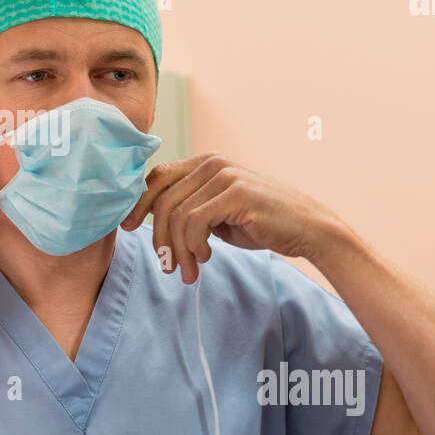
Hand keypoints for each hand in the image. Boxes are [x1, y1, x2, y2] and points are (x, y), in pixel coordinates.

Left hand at [120, 153, 335, 282]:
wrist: (305, 229)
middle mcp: (212, 163)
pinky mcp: (236, 192)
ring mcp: (225, 175)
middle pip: (162, 199)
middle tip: (167, 266)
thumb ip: (188, 209)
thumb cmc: (259, 224)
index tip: (128, 228)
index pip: (156, 178)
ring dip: (179, 250)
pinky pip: (195, 221)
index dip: (138, 203)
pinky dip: (194, 245)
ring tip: (190, 271)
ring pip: (177, 214)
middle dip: (158, 238)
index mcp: (204, 163)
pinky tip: (207, 257)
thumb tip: (149, 219)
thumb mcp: (216, 214)